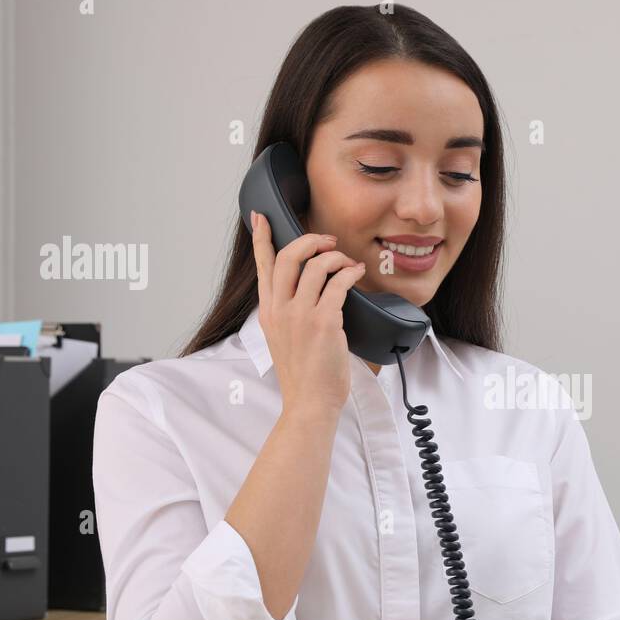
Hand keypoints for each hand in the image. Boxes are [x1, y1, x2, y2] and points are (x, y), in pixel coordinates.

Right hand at [249, 210, 365, 417]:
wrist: (309, 403)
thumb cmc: (304, 376)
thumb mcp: (284, 339)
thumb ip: (289, 314)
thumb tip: (312, 291)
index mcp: (268, 312)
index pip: (263, 267)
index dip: (262, 238)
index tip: (261, 217)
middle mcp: (280, 309)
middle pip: (288, 256)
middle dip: (310, 241)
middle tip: (328, 242)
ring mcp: (300, 315)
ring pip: (316, 265)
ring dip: (337, 257)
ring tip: (349, 264)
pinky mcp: (323, 322)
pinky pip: (338, 283)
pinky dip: (351, 273)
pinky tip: (358, 274)